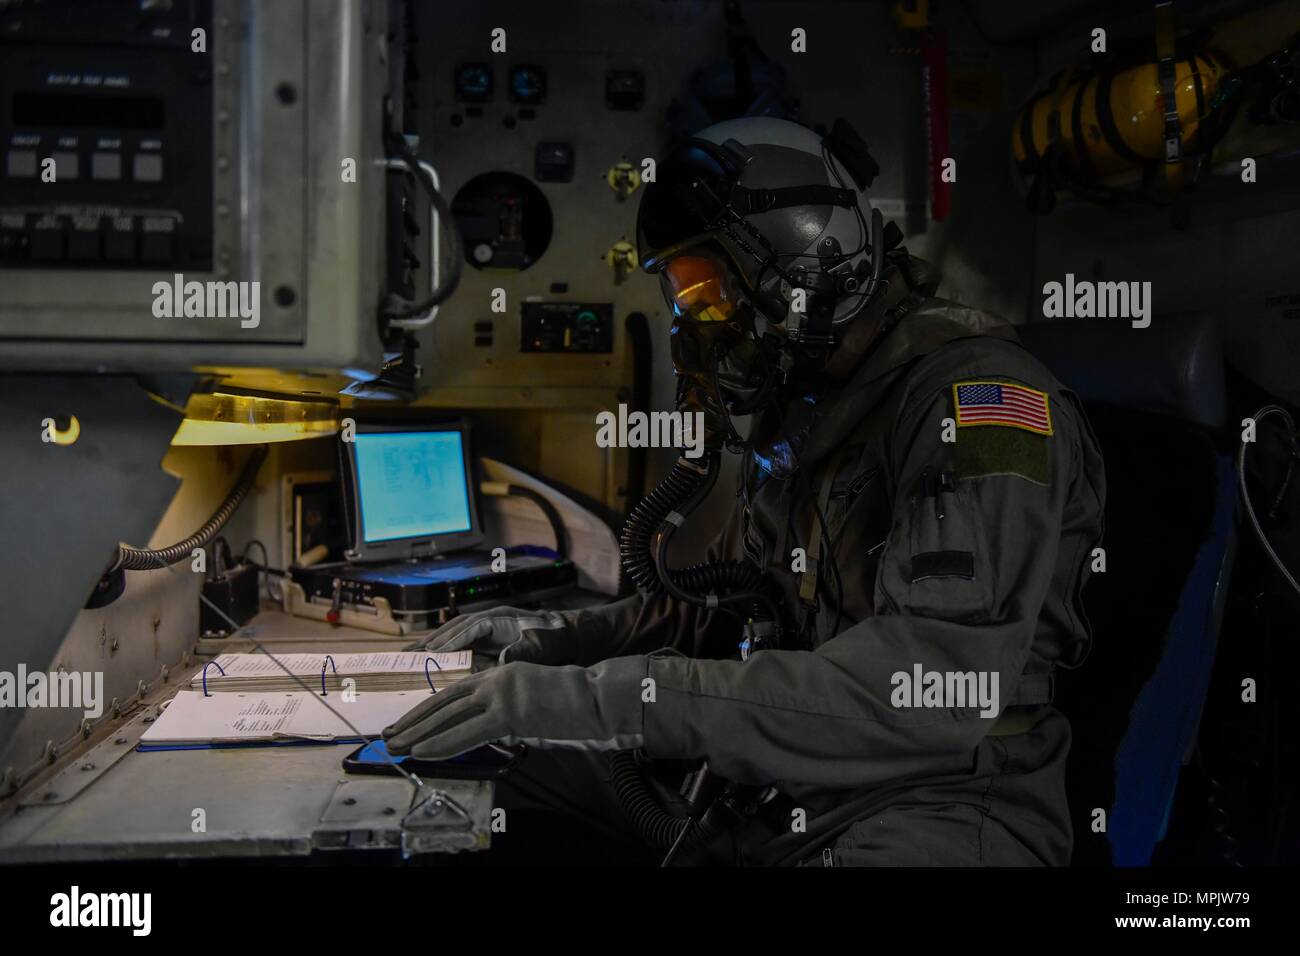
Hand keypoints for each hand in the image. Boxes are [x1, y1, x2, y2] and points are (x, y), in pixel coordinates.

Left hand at [382, 656, 648, 759]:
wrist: (595, 697)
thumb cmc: (571, 705)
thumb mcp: (531, 705)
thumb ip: (505, 715)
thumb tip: (488, 733)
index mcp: (500, 676)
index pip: (454, 694)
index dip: (427, 710)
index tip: (406, 724)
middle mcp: (495, 680)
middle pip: (444, 702)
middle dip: (413, 721)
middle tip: (387, 735)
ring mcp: (500, 694)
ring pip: (448, 716)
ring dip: (418, 733)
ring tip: (394, 745)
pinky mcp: (508, 712)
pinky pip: (467, 732)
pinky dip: (441, 743)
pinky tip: (420, 751)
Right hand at [405, 606, 575, 665]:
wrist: (566, 635)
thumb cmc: (554, 640)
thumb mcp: (542, 645)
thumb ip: (522, 650)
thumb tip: (501, 661)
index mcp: (501, 618)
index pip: (472, 627)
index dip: (454, 639)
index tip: (435, 651)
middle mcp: (489, 620)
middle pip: (456, 627)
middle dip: (434, 640)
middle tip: (410, 653)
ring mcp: (487, 629)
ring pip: (455, 634)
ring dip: (434, 644)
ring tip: (410, 656)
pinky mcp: (487, 639)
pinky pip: (461, 644)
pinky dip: (444, 650)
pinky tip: (430, 661)